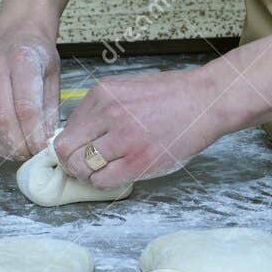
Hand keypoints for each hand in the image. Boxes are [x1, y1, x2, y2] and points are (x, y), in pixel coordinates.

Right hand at [0, 34, 58, 159]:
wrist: (16, 34)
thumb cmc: (37, 56)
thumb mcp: (53, 77)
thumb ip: (49, 110)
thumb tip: (45, 143)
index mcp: (21, 61)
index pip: (26, 108)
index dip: (34, 135)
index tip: (42, 149)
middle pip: (2, 119)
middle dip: (18, 144)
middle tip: (31, 155)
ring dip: (2, 146)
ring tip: (19, 153)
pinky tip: (4, 145)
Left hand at [53, 66, 230, 189]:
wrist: (204, 102)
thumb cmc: (170, 97)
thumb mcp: (127, 89)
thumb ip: (102, 108)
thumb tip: (80, 133)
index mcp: (102, 94)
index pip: (67, 128)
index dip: (71, 144)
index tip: (79, 151)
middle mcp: (108, 114)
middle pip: (66, 149)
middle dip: (72, 161)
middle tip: (86, 165)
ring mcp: (123, 138)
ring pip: (81, 167)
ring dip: (88, 173)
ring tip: (103, 170)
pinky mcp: (138, 161)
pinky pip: (103, 180)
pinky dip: (104, 182)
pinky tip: (117, 174)